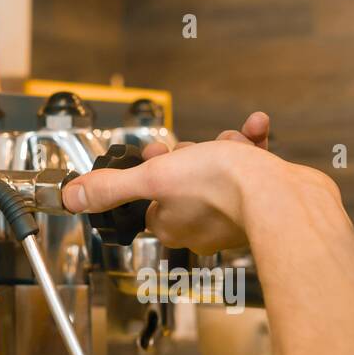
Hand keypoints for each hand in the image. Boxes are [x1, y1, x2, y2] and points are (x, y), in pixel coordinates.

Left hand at [64, 112, 323, 254]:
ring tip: (234, 142)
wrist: (283, 199)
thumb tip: (71, 199)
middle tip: (198, 149)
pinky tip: (258, 129)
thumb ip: (112, 187)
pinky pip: (253, 170)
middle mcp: (201, 225)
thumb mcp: (153, 176)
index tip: (160, 152)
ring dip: (227, 147)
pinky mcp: (264, 205)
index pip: (150, 196)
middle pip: (185, 181)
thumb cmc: (222, 189)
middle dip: (193, 154)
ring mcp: (235, 217)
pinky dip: (254, 145)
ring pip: (221, 171)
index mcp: (171, 223)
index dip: (152, 169)